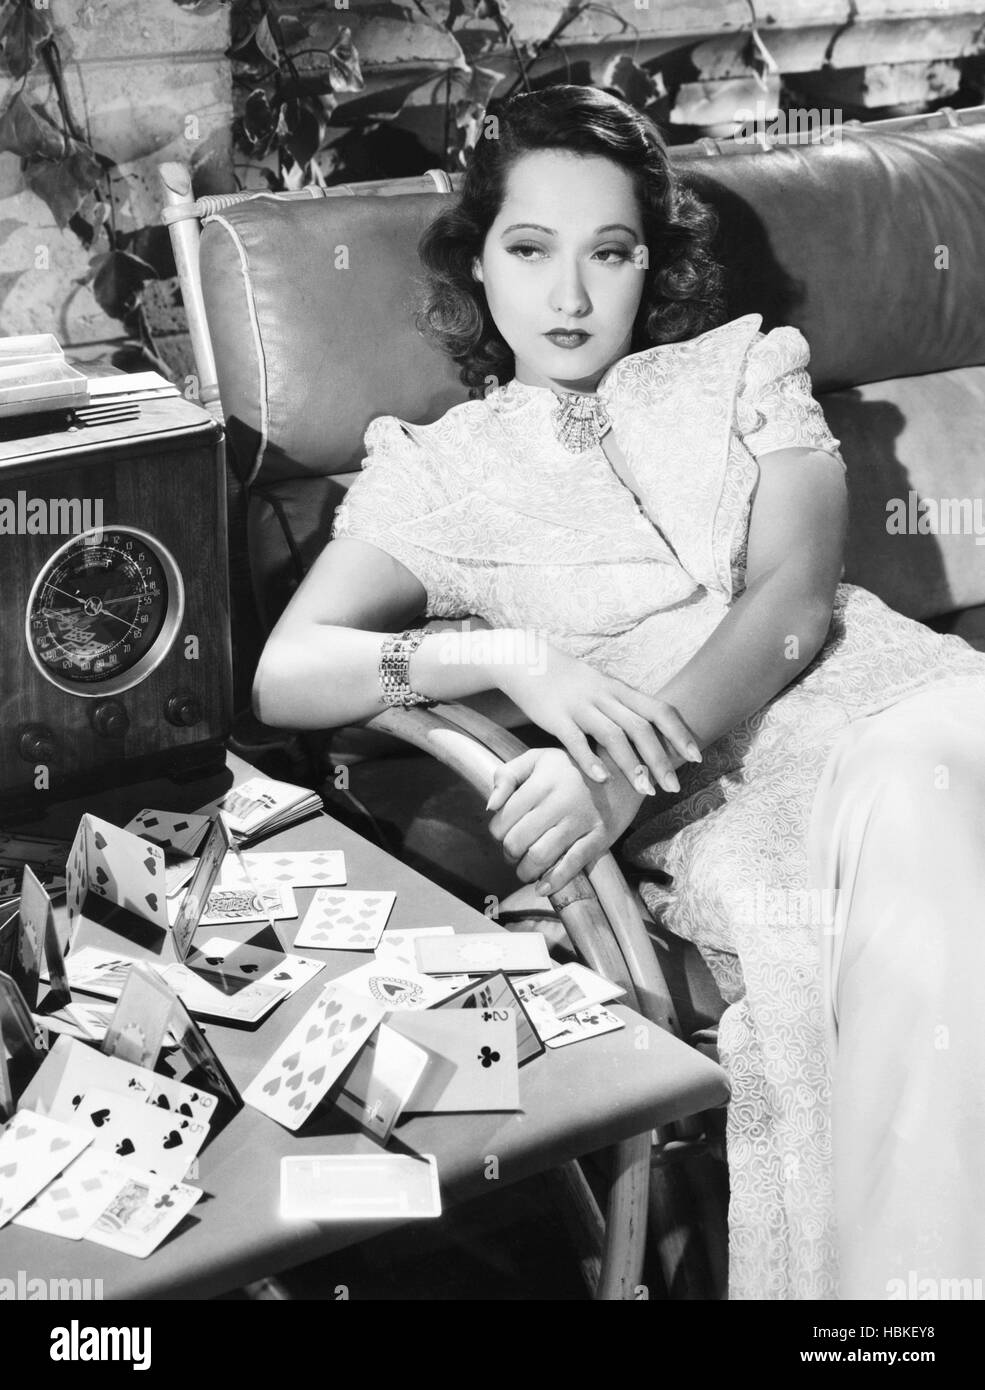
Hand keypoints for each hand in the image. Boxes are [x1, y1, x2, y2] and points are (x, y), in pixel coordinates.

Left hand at [485, 746, 644, 895]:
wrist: (622, 770)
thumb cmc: (571, 766)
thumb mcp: (537, 758)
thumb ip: (507, 776)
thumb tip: (490, 806)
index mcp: (540, 783)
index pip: (503, 820)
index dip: (497, 833)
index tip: (503, 834)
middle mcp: (558, 802)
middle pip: (518, 842)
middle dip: (509, 855)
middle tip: (513, 854)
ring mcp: (580, 821)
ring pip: (540, 856)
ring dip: (526, 871)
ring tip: (526, 869)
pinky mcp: (599, 837)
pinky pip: (572, 864)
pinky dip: (554, 880)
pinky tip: (543, 887)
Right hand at [494, 632, 699, 794]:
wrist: (528, 661)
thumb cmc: (571, 681)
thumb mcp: (604, 687)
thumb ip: (626, 707)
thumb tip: (656, 732)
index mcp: (621, 689)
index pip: (659, 710)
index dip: (680, 733)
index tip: (697, 758)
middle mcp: (605, 696)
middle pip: (640, 727)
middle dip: (660, 759)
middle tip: (674, 787)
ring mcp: (580, 706)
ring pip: (613, 735)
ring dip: (631, 765)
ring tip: (645, 791)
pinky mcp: (555, 717)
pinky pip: (575, 740)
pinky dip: (590, 760)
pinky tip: (602, 779)